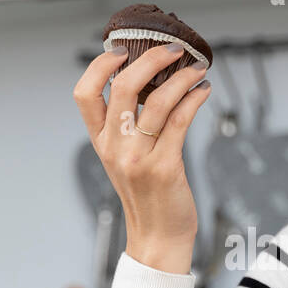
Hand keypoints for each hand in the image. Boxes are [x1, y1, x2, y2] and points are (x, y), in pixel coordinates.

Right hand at [72, 43, 211, 272]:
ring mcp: (139, 158)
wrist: (158, 238)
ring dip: (181, 77)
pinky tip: (203, 91)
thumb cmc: (148, 197)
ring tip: (197, 68)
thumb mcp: (125, 161)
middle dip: (150, 60)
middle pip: (122, 88)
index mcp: (101, 143)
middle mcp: (115, 148)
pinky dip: (194, 99)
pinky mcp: (165, 167)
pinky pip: (180, 121)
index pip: (84, 95)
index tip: (121, 50)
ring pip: (157, 101)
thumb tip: (152, 84)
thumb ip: (128, 129)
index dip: (100, 66)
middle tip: (172, 49)